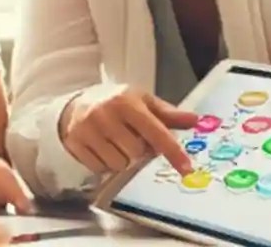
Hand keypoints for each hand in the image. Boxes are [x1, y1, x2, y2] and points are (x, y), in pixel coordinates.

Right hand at [60, 85, 197, 174]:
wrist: (76, 103)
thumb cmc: (116, 103)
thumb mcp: (142, 102)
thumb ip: (168, 114)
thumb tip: (196, 120)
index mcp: (127, 102)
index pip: (155, 131)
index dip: (172, 151)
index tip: (186, 168)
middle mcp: (106, 114)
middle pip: (136, 153)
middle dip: (139, 151)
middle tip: (134, 139)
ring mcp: (88, 129)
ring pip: (118, 164)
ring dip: (122, 159)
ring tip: (116, 143)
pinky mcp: (75, 143)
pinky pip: (100, 169)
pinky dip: (105, 164)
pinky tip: (103, 148)